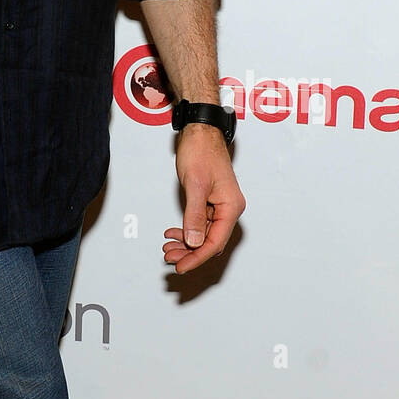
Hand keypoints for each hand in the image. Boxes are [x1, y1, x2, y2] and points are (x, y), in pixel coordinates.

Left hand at [164, 123, 245, 274]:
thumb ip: (194, 215)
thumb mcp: (195, 185)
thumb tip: (193, 242)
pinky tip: (172, 233)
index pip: (215, 242)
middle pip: (210, 242)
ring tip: (167, 248)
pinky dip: (186, 230)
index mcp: (231, 207)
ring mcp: (220, 206)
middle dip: (189, 252)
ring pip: (204, 234)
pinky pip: (200, 224)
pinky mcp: (211, 202)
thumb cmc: (201, 152)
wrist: (200, 132)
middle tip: (168, 257)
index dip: (197, 257)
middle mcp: (229, 209)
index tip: (181, 267)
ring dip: (186, 243)